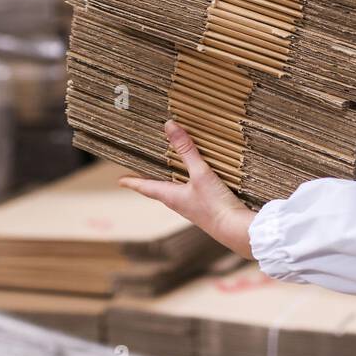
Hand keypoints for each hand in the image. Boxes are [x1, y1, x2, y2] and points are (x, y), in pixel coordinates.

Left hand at [118, 120, 255, 259]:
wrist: (235, 229)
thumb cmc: (214, 205)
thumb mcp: (200, 173)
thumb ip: (187, 150)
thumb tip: (170, 126)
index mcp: (171, 196)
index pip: (146, 187)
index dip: (133, 182)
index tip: (120, 181)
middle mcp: (178, 203)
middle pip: (159, 189)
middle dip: (150, 180)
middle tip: (142, 172)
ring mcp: (192, 206)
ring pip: (175, 191)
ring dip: (169, 181)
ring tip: (166, 172)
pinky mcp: (207, 207)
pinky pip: (192, 192)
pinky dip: (188, 182)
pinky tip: (196, 178)